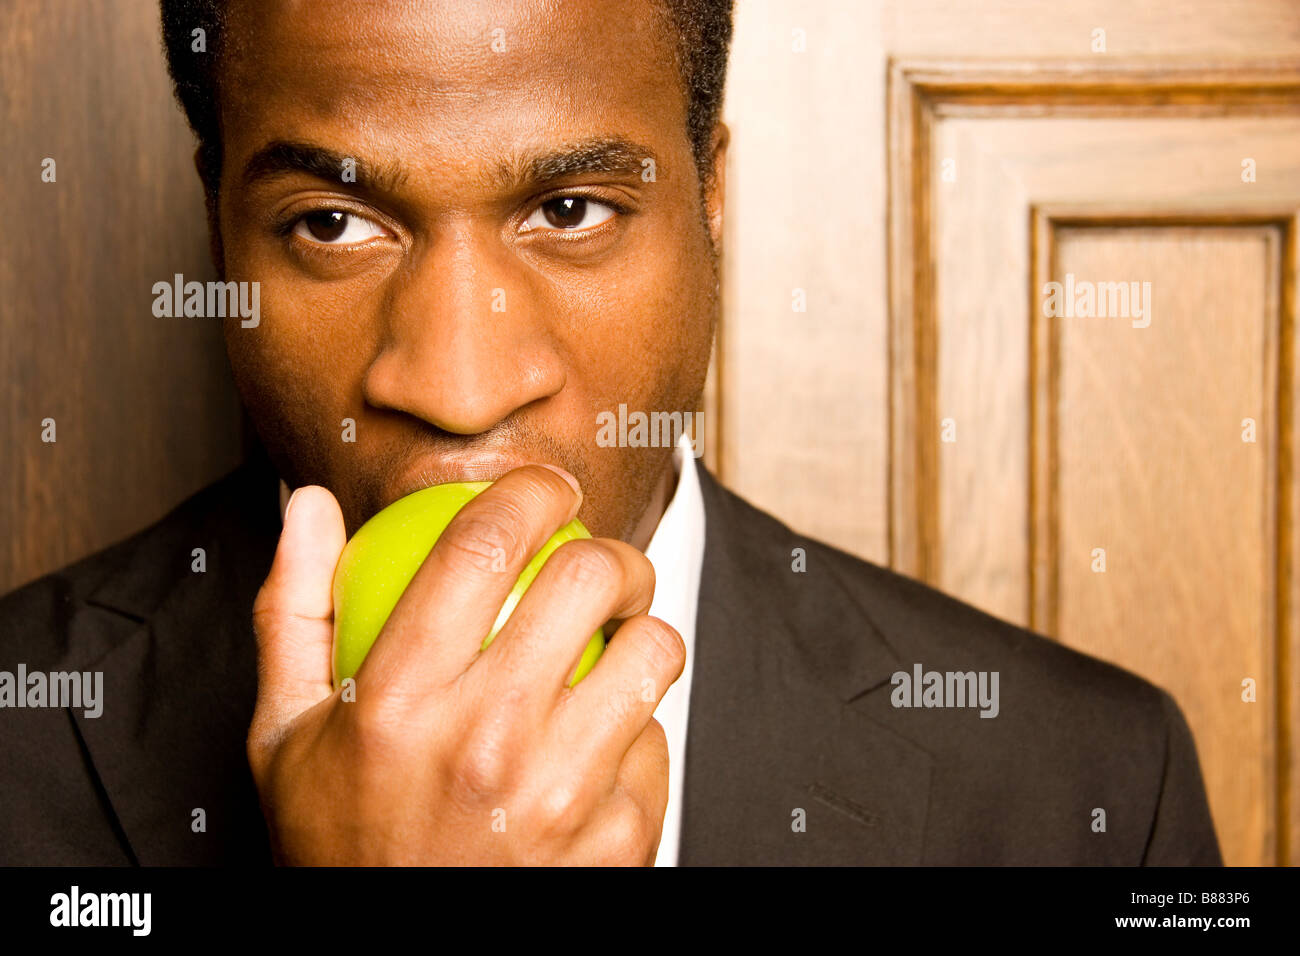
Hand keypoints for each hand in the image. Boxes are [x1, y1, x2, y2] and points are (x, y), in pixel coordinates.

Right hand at [246, 465, 685, 864]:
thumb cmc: (341, 845)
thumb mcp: (284, 736)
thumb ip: (294, 611)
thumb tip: (312, 507)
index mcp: (396, 704)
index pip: (480, 546)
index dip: (529, 491)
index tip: (547, 491)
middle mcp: (483, 743)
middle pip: (587, 578)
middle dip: (610, 551)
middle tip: (598, 570)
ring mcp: (558, 797)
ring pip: (652, 653)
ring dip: (643, 633)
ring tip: (616, 646)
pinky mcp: (615, 842)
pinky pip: (658, 744)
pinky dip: (638, 733)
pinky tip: (599, 748)